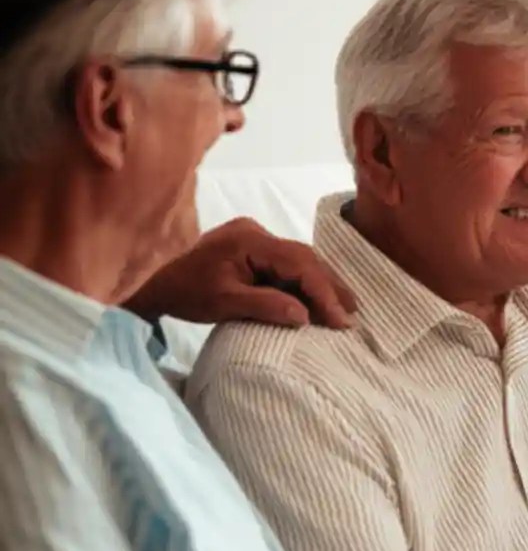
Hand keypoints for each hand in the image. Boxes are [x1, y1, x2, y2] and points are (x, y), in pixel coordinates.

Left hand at [126, 218, 357, 327]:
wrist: (151, 283)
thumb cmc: (184, 293)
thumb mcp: (223, 303)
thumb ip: (265, 305)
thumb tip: (305, 315)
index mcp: (249, 240)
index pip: (298, 263)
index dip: (323, 291)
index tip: (340, 318)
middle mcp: (256, 232)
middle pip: (304, 257)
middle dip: (330, 285)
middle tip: (353, 312)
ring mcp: (254, 237)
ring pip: (299, 259)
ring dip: (321, 284)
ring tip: (343, 308)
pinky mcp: (252, 248)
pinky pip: (286, 264)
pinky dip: (304, 282)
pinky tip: (316, 298)